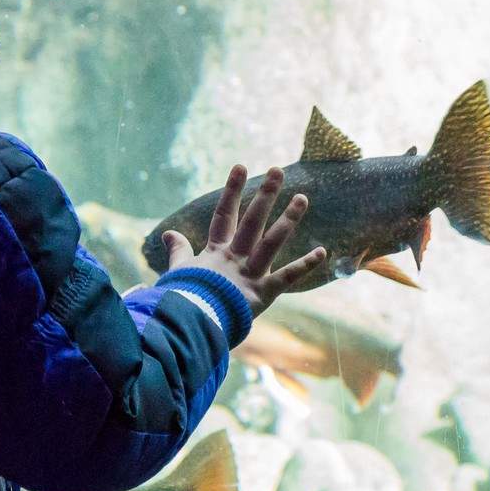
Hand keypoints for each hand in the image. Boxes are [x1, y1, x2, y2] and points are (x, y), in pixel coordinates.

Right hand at [159, 164, 326, 317]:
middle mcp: (235, 258)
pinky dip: (304, 265)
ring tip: (302, 198)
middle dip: (265, 194)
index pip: (225, 214)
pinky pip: (287, 278)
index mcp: (216, 252)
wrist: (188, 324)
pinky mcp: (261, 293)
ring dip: (288, 219)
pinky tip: (322, 252)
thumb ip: (178, 251)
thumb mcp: (180, 271)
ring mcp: (249, 274)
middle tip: (277, 170)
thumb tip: (167, 233)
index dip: (232, 190)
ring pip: (271, 241)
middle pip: (252, 220)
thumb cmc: (185, 299)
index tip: (240, 166)